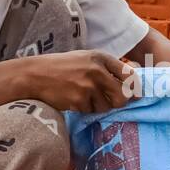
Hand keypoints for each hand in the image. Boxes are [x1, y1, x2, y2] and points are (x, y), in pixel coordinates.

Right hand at [10, 50, 136, 112]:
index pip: (129, 75)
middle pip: (122, 96)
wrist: (34, 75)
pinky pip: (91, 111)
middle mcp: (97, 70)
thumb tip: (132, 86)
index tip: (134, 94)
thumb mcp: (85, 59)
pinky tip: (73, 99)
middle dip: (119, 102)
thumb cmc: (61, 67)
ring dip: (98, 106)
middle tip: (110, 101)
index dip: (134, 88)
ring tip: (83, 95)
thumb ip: (106, 69)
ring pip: (106, 106)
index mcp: (101, 57)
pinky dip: (84, 109)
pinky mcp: (79, 100)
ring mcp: (88, 86)